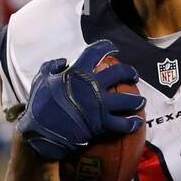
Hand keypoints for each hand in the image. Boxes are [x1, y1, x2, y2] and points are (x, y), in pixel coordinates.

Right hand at [17, 39, 144, 161]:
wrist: (40, 133)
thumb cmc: (39, 106)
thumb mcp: (40, 79)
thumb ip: (51, 66)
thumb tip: (63, 61)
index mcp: (77, 71)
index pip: (96, 52)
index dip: (106, 47)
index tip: (112, 47)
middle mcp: (92, 85)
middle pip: (119, 73)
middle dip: (129, 72)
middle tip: (133, 75)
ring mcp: (99, 105)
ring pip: (127, 99)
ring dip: (136, 100)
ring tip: (141, 101)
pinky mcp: (101, 124)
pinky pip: (122, 124)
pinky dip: (131, 124)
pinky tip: (137, 123)